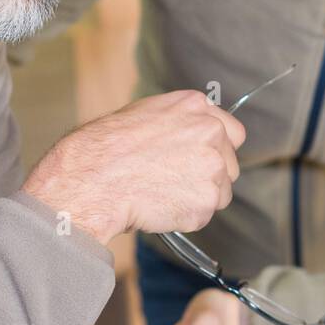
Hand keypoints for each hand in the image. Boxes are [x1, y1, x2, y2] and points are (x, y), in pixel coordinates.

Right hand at [23, 90, 245, 243]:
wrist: (92, 179)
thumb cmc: (106, 147)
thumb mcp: (145, 114)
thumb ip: (179, 122)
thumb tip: (190, 136)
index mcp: (196, 106)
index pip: (232, 133)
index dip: (217, 151)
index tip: (202, 161)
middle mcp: (211, 131)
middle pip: (230, 164)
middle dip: (209, 177)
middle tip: (174, 183)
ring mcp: (212, 166)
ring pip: (220, 192)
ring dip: (197, 198)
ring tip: (162, 194)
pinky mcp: (206, 199)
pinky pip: (204, 214)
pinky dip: (186, 217)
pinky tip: (159, 207)